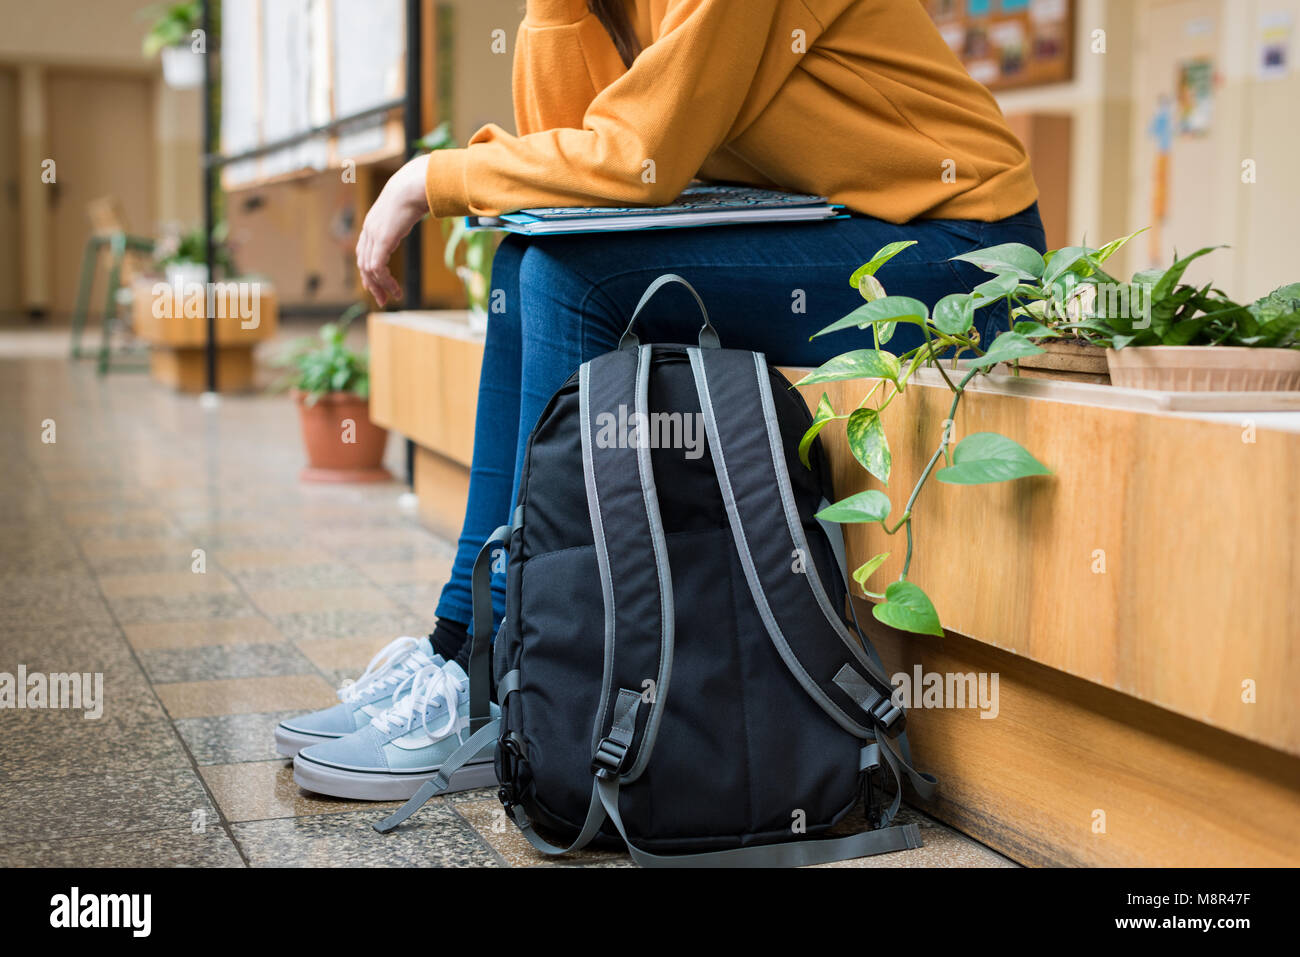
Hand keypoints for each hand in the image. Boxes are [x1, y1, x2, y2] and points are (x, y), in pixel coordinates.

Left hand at [356, 154, 429, 306]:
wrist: (413, 184)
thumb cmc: (416, 191)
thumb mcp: (409, 204)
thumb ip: (409, 211)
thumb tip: (422, 205)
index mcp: (372, 223)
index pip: (363, 252)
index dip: (370, 270)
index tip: (380, 284)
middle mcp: (368, 230)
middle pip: (362, 263)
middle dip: (371, 284)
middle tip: (382, 299)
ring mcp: (373, 235)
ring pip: (368, 269)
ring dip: (378, 286)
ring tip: (389, 298)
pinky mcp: (381, 241)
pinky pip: (377, 268)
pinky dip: (385, 282)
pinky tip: (395, 290)